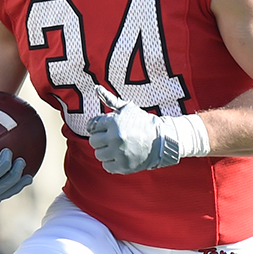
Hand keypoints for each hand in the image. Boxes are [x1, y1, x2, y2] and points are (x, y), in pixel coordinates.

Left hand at [86, 87, 202, 173]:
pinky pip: (106, 166)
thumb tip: (96, 87)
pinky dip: (112, 162)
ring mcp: (119, 153)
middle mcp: (115, 137)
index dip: (98, 127)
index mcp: (114, 121)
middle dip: (101, 139)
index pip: (92, 126)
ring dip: (106, 151)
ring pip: (98, 154)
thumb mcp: (127, 108)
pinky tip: (121, 156)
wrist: (161, 140)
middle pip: (93, 141)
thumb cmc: (141, 122)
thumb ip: (110, 99)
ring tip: (117, 147)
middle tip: (113, 138)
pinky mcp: (123, 166)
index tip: (107, 129)